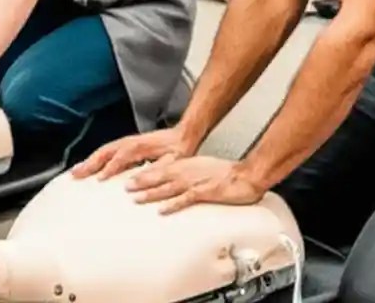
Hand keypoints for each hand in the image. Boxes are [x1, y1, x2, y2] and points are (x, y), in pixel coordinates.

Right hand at [71, 127, 196, 180]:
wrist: (184, 135)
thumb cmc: (178, 150)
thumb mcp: (172, 162)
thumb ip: (156, 170)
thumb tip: (137, 181)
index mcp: (141, 146)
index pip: (121, 156)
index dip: (110, 167)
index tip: (100, 179)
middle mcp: (131, 143)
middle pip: (106, 151)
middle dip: (90, 163)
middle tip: (75, 175)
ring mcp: (128, 143)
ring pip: (104, 151)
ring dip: (89, 161)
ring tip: (76, 172)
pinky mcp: (127, 146)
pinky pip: (107, 151)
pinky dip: (96, 158)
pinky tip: (89, 167)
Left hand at [126, 156, 265, 213]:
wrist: (248, 175)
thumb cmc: (229, 173)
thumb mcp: (205, 168)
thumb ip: (190, 172)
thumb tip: (178, 178)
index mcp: (188, 165)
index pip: (162, 168)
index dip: (145, 173)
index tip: (131, 178)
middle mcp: (189, 171)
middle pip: (160, 176)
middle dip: (142, 182)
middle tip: (126, 187)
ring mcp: (196, 182)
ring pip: (168, 187)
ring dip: (151, 193)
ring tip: (137, 198)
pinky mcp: (205, 192)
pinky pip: (185, 199)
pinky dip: (173, 204)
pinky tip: (162, 210)